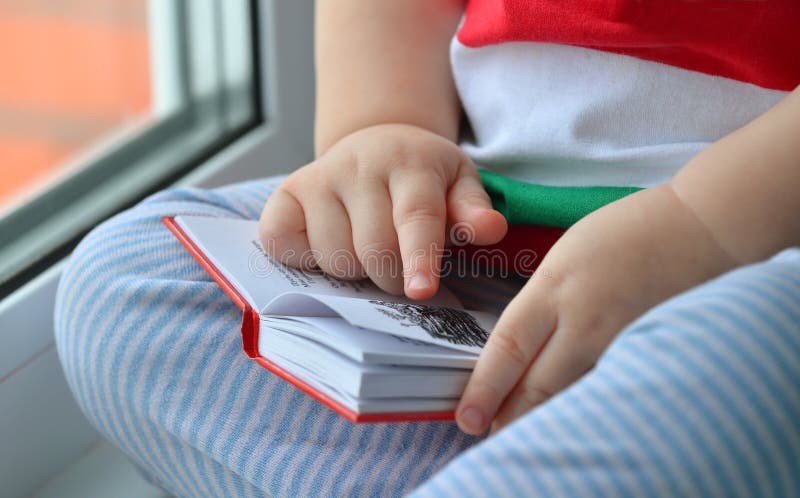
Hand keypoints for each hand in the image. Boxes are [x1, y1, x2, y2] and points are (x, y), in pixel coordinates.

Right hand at [259, 124, 506, 298]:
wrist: (376, 143)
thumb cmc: (423, 176)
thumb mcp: (459, 184)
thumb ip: (473, 211)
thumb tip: (490, 230)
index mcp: (411, 162)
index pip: (416, 216)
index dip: (419, 257)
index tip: (422, 291)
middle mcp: (360, 165)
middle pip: (374, 248)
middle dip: (392, 278)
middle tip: (403, 273)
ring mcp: (318, 178)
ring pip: (333, 256)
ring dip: (354, 271)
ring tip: (367, 250)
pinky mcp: (284, 194)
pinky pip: (284, 245)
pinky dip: (305, 260)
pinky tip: (327, 245)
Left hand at [455, 183, 739, 434]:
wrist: (700, 228)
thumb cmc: (625, 233)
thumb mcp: (563, 257)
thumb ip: (539, 304)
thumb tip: (515, 349)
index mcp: (555, 288)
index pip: (509, 348)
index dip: (485, 389)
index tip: (466, 417)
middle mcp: (586, 322)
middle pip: (539, 386)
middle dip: (508, 417)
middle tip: (484, 433)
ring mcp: (620, 343)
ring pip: (571, 395)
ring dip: (542, 415)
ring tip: (517, 429)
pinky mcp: (648, 355)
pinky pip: (605, 387)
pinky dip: (582, 402)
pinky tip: (568, 411)